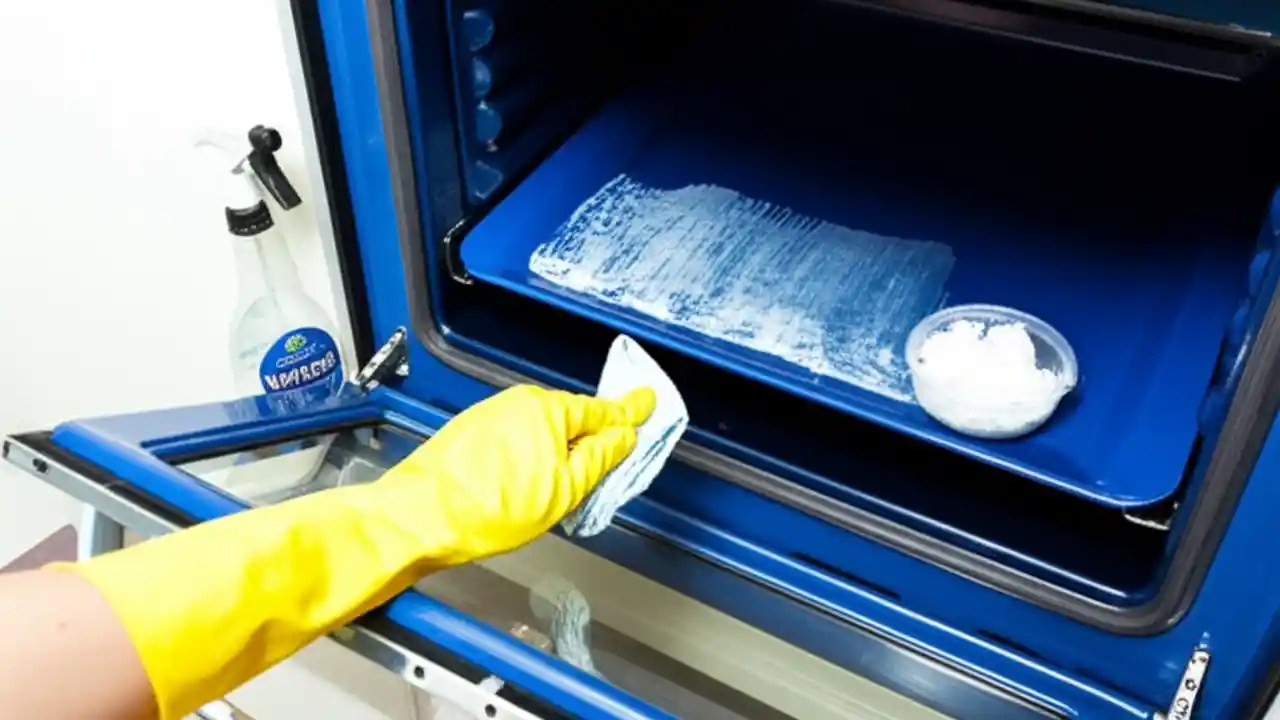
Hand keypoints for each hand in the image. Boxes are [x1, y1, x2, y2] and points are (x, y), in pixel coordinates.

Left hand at [377, 384, 655, 563]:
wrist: (418, 517)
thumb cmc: (488, 508)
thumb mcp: (562, 490)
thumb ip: (599, 459)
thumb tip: (624, 436)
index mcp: (548, 410)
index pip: (602, 409)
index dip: (629, 411)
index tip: (648, 401)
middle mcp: (519, 404)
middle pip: (572, 421)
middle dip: (591, 441)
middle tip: (610, 465)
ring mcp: (492, 418)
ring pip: (542, 433)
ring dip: (557, 455)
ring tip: (558, 494)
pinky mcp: (471, 436)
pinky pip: (517, 441)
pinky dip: (530, 460)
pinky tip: (525, 489)